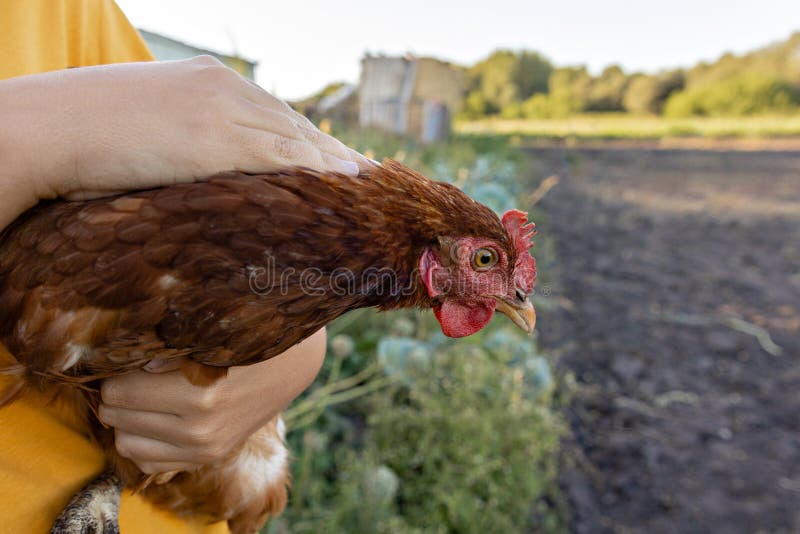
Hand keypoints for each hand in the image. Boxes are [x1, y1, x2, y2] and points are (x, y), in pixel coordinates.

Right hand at [0, 55, 370, 229]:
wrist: (42, 127)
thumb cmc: (84, 134)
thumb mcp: (146, 124)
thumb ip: (183, 138)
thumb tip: (198, 168)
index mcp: (208, 80)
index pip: (274, 112)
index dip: (309, 139)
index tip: (337, 160)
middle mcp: (223, 87)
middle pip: (294, 124)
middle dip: (333, 151)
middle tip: (369, 175)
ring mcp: (221, 110)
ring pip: (296, 139)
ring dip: (336, 164)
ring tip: (371, 187)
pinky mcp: (214, 139)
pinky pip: (281, 157)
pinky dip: (318, 172)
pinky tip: (345, 186)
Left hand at [98, 328, 325, 473]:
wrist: (288, 367)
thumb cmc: (243, 342)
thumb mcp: (204, 338)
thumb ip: (159, 351)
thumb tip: (114, 362)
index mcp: (196, 396)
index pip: (118, 392)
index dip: (115, 373)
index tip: (126, 361)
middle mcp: (198, 430)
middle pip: (117, 417)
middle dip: (117, 395)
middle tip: (131, 376)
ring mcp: (203, 449)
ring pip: (125, 444)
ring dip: (126, 421)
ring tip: (140, 398)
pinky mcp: (207, 458)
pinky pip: (148, 462)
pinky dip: (142, 442)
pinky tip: (154, 420)